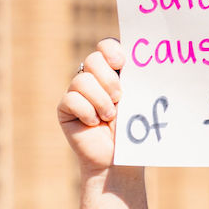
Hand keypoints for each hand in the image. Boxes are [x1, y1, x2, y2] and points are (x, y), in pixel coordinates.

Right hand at [58, 39, 125, 175]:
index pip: (106, 46)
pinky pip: (71, 99)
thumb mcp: (137, 101)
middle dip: (108, 79)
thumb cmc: (132, 133)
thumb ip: (135, 81)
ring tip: (109, 117)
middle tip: (119, 98)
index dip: (110, 49)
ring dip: (100, 100)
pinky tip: (93, 124)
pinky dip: (86, 112)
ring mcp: (77, 93)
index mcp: (113, 73)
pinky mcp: (64, 109)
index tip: (121, 63)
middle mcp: (93, 80)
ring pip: (82, 80)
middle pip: (93, 59)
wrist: (118, 161)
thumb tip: (144, 61)